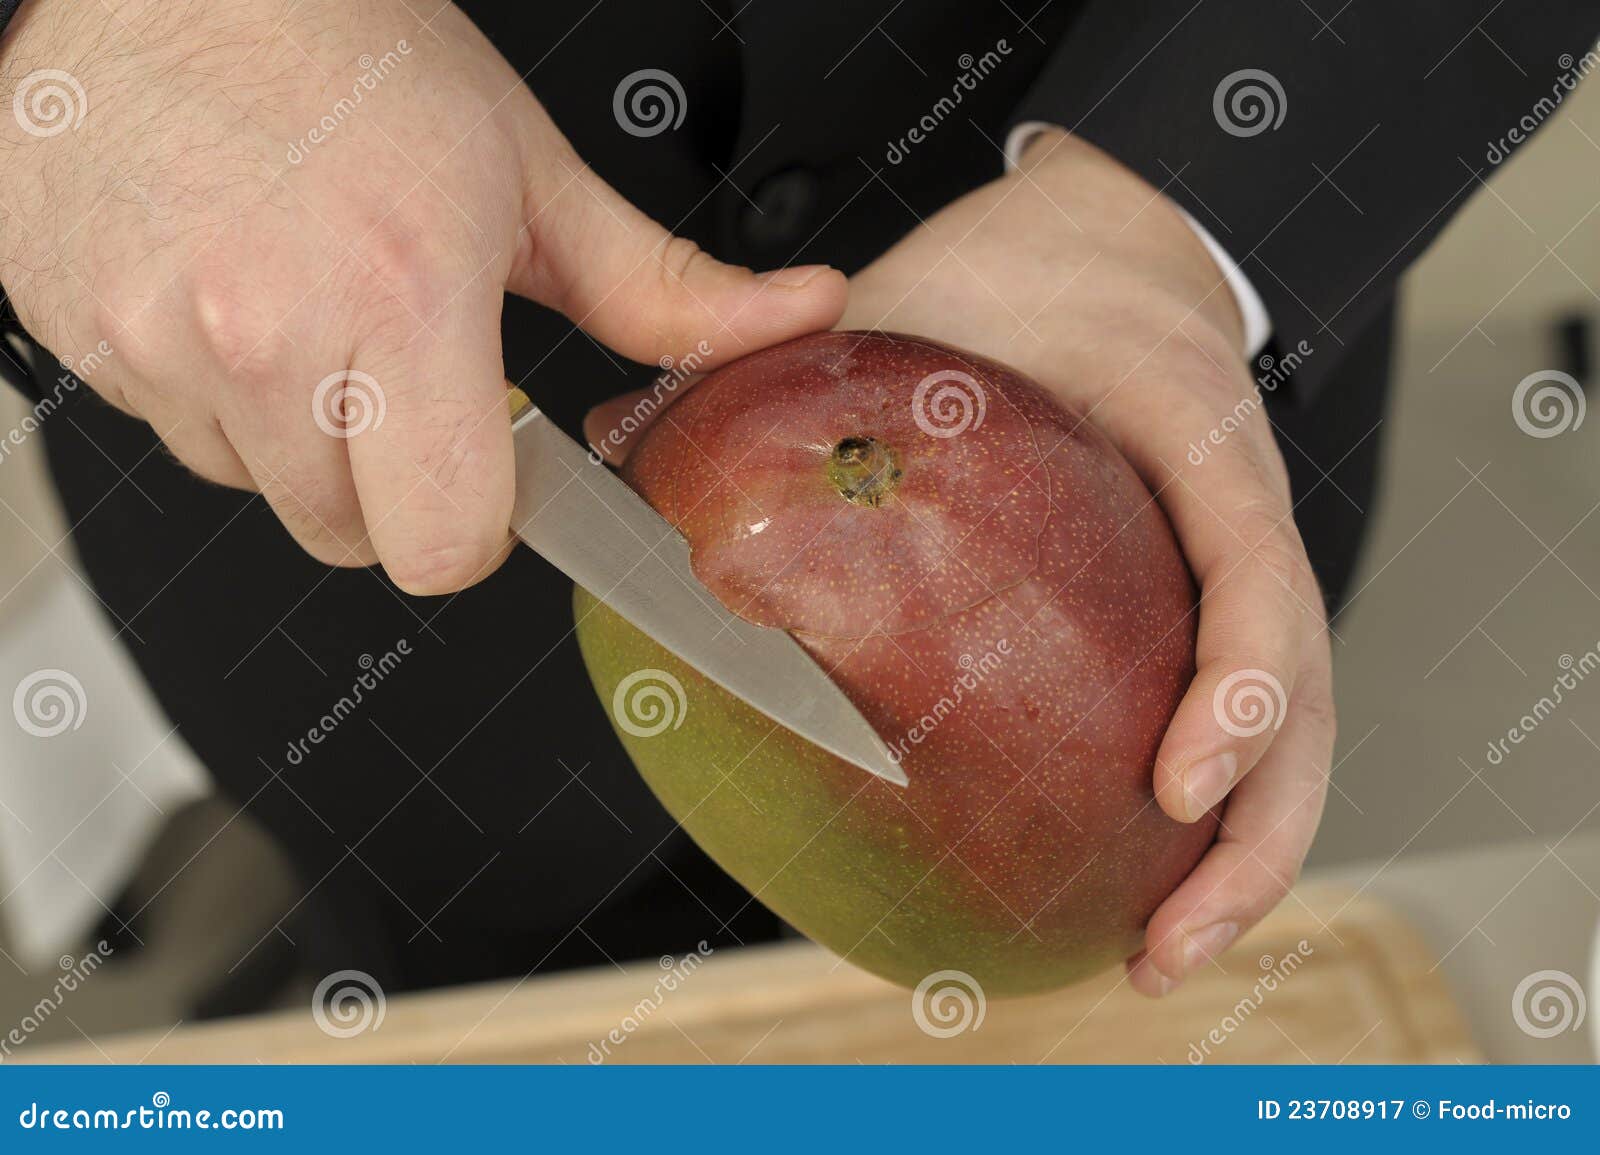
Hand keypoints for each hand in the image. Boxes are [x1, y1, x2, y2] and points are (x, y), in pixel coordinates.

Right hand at [0, 0, 843, 592]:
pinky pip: (173, 435)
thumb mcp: (533, 175)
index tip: (479, 460)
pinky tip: (230, 291)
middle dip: (391, 481)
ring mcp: (157, 342)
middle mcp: (265, 336)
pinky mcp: (83, 338)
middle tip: (394, 365)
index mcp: (402, 300)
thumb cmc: (352, 55)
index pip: (444, 547)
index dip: (477, 522)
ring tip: (307, 308)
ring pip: (260, 489)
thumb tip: (800, 315)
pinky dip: (213, 393)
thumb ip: (666, 290)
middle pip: (353, 538)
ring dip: (298, 434)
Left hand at [838, 131, 1333, 995]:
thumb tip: (620, 432)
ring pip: (1285, 732)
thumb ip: (799, 363)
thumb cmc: (1016, 280)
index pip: (1253, 568)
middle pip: (1302, 697)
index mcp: (1191, 434)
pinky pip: (1219, 711)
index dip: (1237, 685)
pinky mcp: (1195, 605)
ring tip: (1154, 957)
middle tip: (1161, 947)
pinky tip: (1122, 876)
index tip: (1173, 785)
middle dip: (1251, 839)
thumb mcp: (921, 303)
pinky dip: (1198, 809)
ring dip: (1237, 859)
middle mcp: (1234, 520)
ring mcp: (1226, 571)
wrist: (1101, 251)